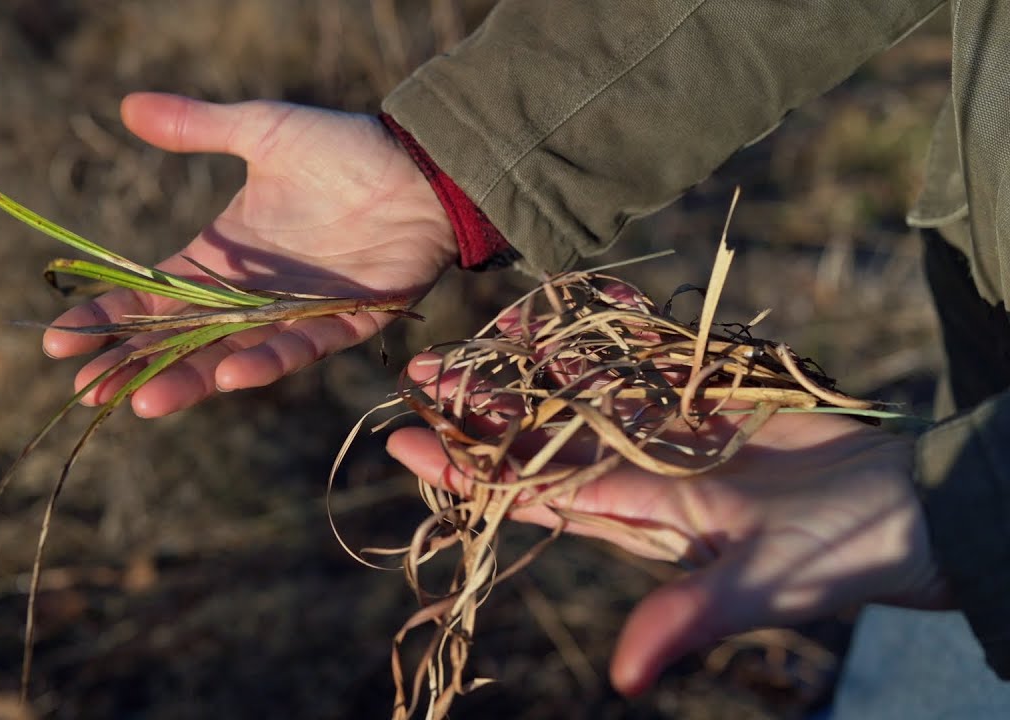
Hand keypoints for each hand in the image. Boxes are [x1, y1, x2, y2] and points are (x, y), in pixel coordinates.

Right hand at [43, 93, 455, 416]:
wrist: (420, 166)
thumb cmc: (343, 149)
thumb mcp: (261, 130)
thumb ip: (199, 127)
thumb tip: (126, 105)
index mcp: (220, 257)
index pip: (149, 298)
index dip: (106, 320)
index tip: (58, 342)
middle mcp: (249, 295)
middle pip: (179, 341)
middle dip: (134, 367)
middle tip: (89, 393)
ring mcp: (293, 313)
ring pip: (231, 356)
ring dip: (190, 379)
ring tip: (146, 400)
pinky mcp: (343, 322)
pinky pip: (299, 347)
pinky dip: (266, 360)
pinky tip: (230, 373)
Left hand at [386, 356, 951, 695]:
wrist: (910, 508)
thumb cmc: (839, 553)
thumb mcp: (763, 584)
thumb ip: (691, 616)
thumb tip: (624, 676)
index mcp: (640, 518)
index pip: (533, 492)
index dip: (468, 471)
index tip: (405, 443)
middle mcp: (642, 474)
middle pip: (543, 437)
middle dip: (481, 409)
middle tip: (419, 372)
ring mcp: (673, 434)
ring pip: (584, 396)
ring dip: (530, 368)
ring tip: (475, 336)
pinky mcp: (711, 399)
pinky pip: (644, 362)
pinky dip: (608, 337)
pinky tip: (565, 312)